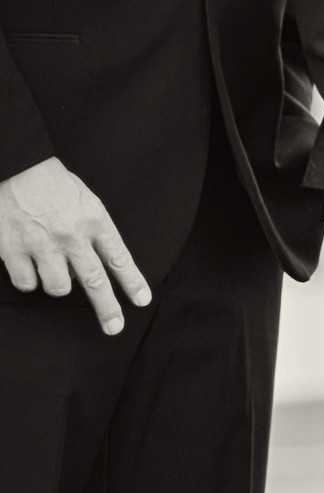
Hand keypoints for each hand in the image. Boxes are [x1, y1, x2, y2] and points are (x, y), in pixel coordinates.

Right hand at [0, 158, 149, 333]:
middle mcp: (70, 235)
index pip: (119, 258)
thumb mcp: (86, 201)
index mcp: (93, 220)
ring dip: (57, 285)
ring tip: (51, 269)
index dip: (132, 283)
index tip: (142, 300)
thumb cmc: (51, 183)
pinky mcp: (11, 248)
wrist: (16, 165)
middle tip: (114, 327)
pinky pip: (26, 282)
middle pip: (94, 282)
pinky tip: (26, 265)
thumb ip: (96, 231)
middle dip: (107, 308)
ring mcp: (41, 243)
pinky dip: (28, 279)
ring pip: (57, 288)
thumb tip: (99, 266)